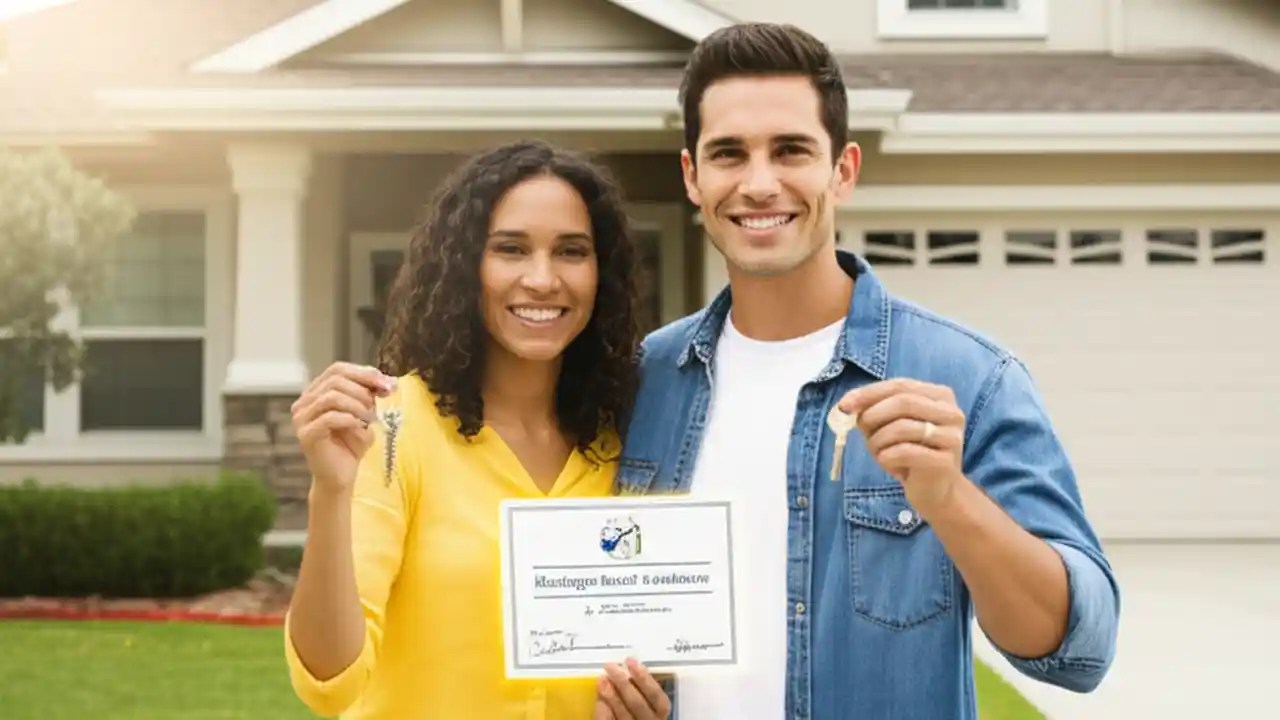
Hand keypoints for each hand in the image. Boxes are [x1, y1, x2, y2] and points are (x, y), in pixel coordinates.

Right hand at [290, 363, 396, 495]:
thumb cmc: (351, 445)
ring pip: (331, 396)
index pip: (338, 369)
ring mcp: (302, 418)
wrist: (341, 477)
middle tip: (377, 405)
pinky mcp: (306, 435)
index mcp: (316, 393)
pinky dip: (350, 419)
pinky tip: (359, 427)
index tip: (388, 384)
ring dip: (357, 405)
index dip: (364, 372)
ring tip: (369, 419)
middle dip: (363, 389)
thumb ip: (371, 395)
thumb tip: (390, 381)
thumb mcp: (365, 414)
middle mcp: (304, 402)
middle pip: (335, 379)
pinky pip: (329, 417)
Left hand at [593, 658, 670, 719]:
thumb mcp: (644, 698)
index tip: (630, 661)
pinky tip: (599, 697)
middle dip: (623, 683)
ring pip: (624, 714)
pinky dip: (604, 709)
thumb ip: (639, 686)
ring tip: (602, 680)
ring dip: (611, 695)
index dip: (644, 678)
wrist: (630, 719)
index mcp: (659, 711)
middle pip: (637, 704)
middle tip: (610, 667)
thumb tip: (624, 669)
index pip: (656, 695)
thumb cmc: (638, 709)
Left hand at [838, 378, 965, 516]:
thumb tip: (846, 404)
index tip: (843, 405)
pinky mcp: (945, 462)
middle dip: (873, 416)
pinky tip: (888, 464)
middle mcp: (951, 412)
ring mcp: (952, 437)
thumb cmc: (908, 452)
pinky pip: (906, 452)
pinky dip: (887, 457)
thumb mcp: (888, 425)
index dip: (869, 393)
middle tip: (862, 432)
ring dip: (878, 441)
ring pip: (903, 427)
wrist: (933, 490)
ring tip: (878, 453)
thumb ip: (871, 409)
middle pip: (903, 402)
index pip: (900, 385)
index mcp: (939, 395)